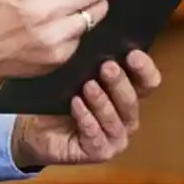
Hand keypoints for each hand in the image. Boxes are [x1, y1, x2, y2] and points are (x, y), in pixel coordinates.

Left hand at [10, 50, 162, 166]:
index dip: (144, 68)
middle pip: (132, 99)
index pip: (147, 82)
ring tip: (88, 85)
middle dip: (120, 82)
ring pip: (116, 120)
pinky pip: (96, 137)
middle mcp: (126, 116)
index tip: (132, 54)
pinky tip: (76, 105)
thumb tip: (94, 31)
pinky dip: (86, 120)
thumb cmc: (59, 97)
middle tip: (107, 67)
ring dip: (102, 102)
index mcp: (127, 93)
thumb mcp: (73, 73)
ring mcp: (115, 137)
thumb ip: (88, 59)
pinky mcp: (99, 152)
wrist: (35, 127)